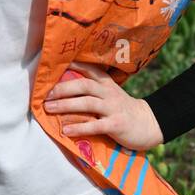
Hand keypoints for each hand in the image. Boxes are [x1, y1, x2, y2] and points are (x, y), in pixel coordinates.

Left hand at [43, 60, 163, 150]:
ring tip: (49, 108)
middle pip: (84, 85)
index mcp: (106, 84)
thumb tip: (64, 88)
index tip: (54, 64)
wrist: (148, 124)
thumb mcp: (110, 94)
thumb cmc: (123, 109)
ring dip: (66, 105)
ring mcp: (113, 108)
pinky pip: (95, 125)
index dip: (72, 65)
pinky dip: (79, 127)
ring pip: (87, 103)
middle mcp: (109, 93)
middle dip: (63, 88)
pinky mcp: (116, 124)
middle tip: (46, 94)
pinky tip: (66, 131)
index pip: (89, 69)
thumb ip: (93, 90)